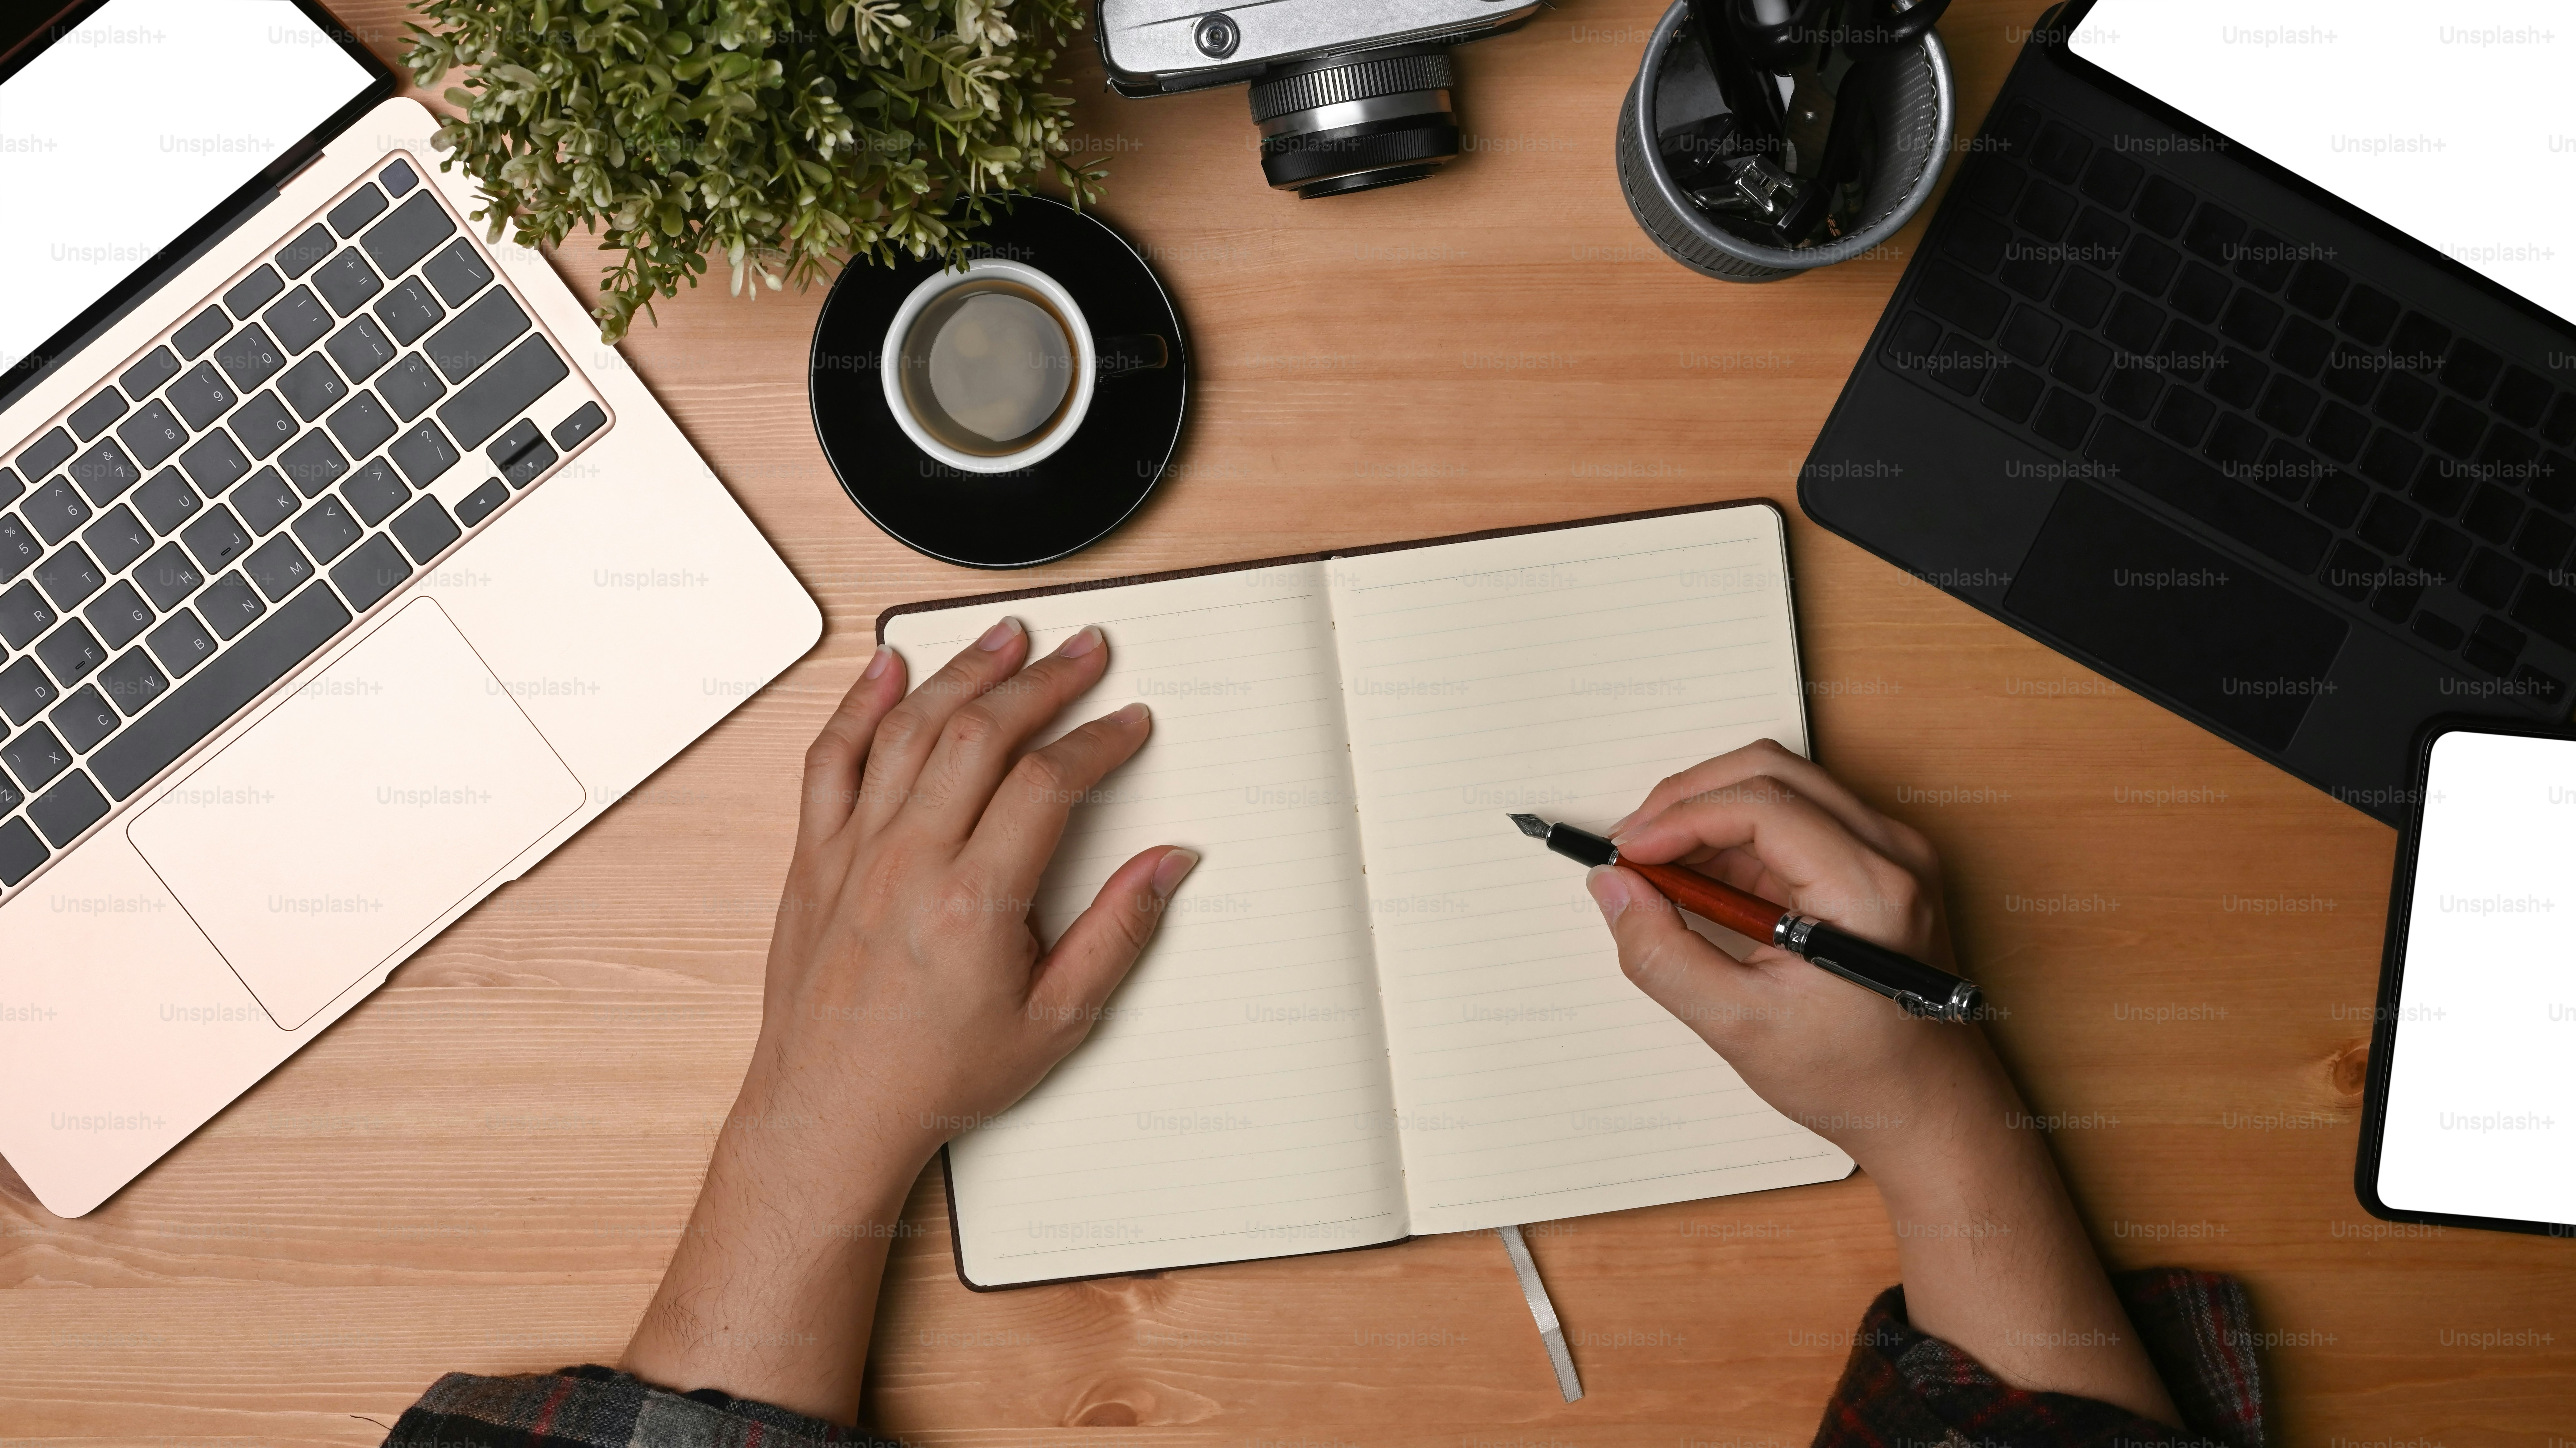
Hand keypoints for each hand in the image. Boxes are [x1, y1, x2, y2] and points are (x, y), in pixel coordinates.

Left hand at [751, 616, 1194, 1175]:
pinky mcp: (815, 859)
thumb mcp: (1056, 1021)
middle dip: (1043, 680)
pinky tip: (885, 670)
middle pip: (981, 732)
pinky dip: (859, 706)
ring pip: (909, 729)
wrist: (833, 1112)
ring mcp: (854, 854)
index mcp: (973, 901)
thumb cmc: (936, 1076)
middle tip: (1083, 652)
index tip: (1127, 723)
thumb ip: (1117, 933)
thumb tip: (1167, 865)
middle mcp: (908, 863)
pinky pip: (831, 760)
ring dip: (963, 670)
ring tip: (1006, 638)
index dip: (1098, 740)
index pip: (1047, 782)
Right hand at [1589, 739, 2179, 1425]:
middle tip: (1630, 849)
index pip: (1748, 800)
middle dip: (1683, 799)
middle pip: (1766, 771)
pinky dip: (1749, 840)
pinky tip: (1716, 890)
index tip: (1617, 850)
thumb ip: (1664, 950)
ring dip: (1716, 818)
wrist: (1947, 1128)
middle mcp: (1894, 856)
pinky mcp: (1894, 877)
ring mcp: (1901, 862)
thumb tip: (1613, 891)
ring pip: (1787, 789)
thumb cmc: (1862, 1088)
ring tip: (1666, 874)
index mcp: (1863, 884)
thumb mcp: (1739, 1027)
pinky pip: (1807, 823)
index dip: (1669, 814)